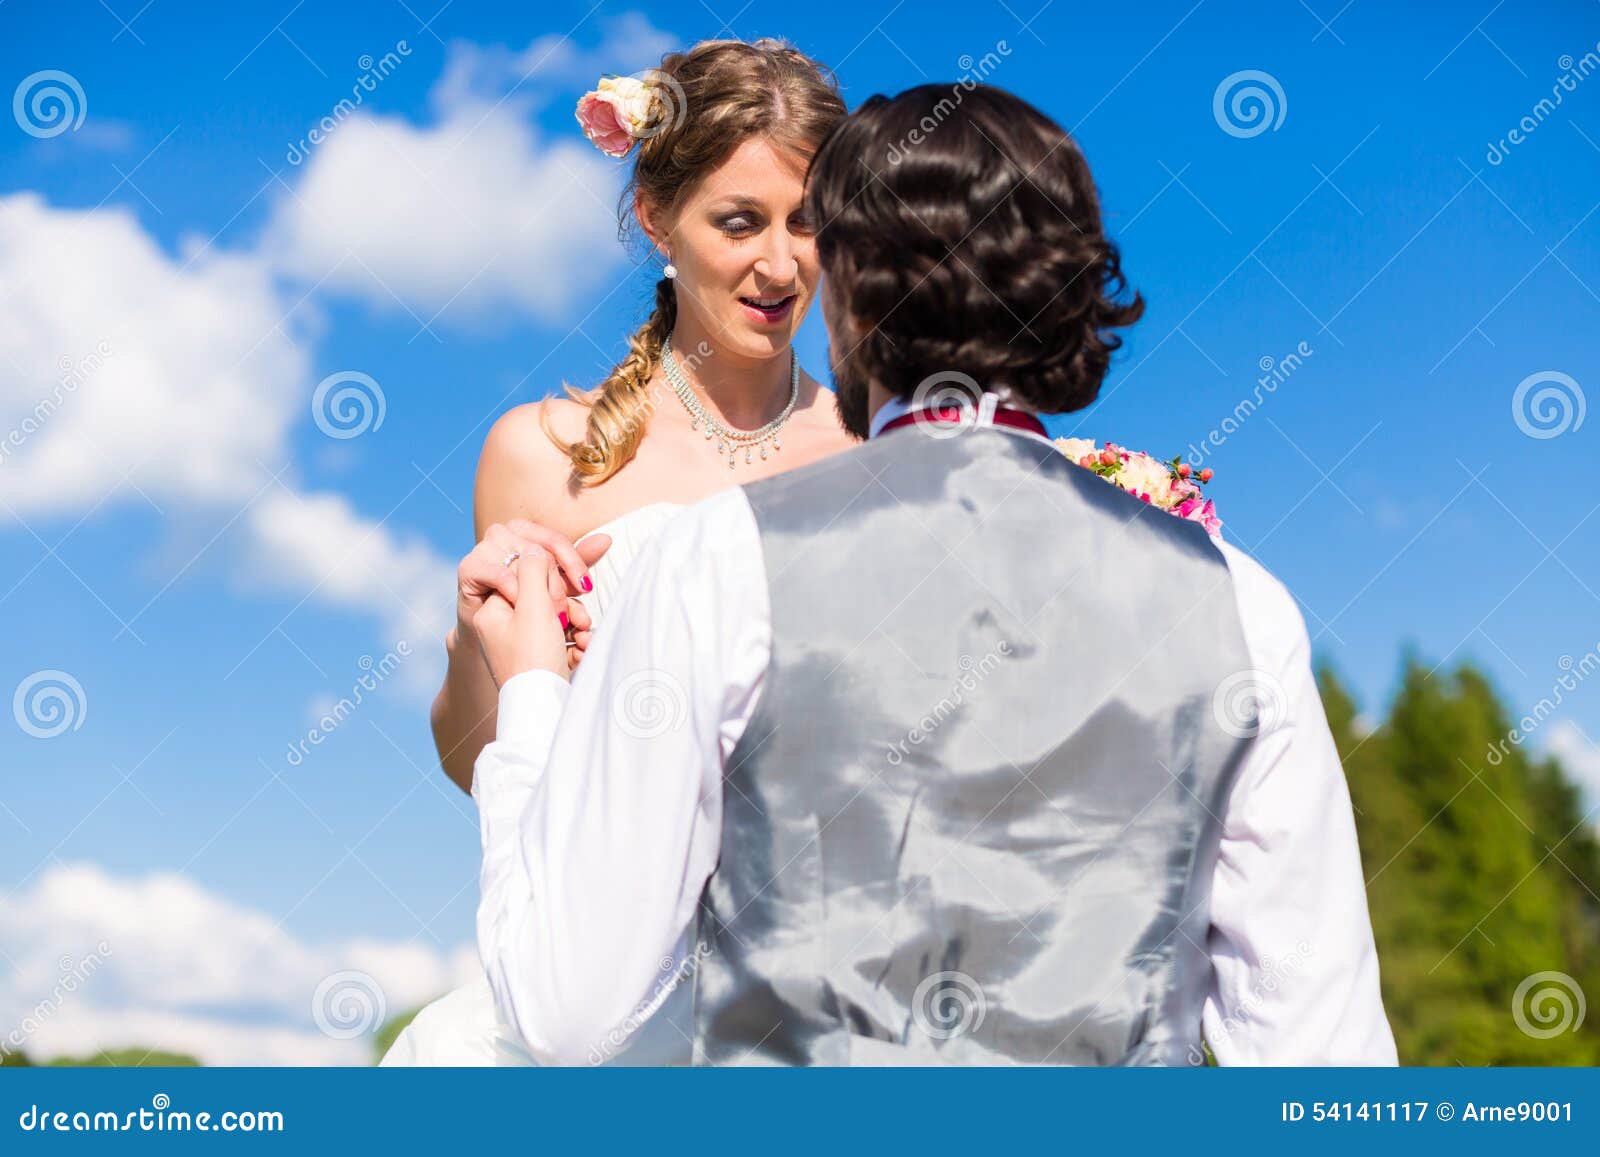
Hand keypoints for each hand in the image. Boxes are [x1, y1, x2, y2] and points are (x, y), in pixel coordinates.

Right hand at [455, 520, 609, 642]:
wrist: (496, 639)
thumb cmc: (528, 610)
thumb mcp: (558, 589)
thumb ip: (577, 565)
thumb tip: (606, 539)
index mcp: (527, 534)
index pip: (554, 540)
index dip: (573, 562)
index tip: (586, 588)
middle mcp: (505, 536)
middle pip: (535, 546)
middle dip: (553, 579)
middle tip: (564, 607)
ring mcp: (484, 550)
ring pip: (514, 556)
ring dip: (532, 585)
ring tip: (543, 610)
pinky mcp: (468, 568)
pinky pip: (489, 569)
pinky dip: (508, 586)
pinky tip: (519, 603)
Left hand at [472, 547, 571, 687]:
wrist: (544, 709)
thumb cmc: (534, 660)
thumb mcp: (534, 605)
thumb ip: (534, 569)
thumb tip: (537, 551)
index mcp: (492, 609)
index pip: (520, 571)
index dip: (545, 576)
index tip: (553, 598)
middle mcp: (504, 624)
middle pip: (541, 590)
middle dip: (565, 600)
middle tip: (569, 617)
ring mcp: (524, 641)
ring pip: (557, 611)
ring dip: (577, 619)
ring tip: (583, 634)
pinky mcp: (543, 655)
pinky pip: (563, 633)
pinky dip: (577, 638)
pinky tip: (584, 648)